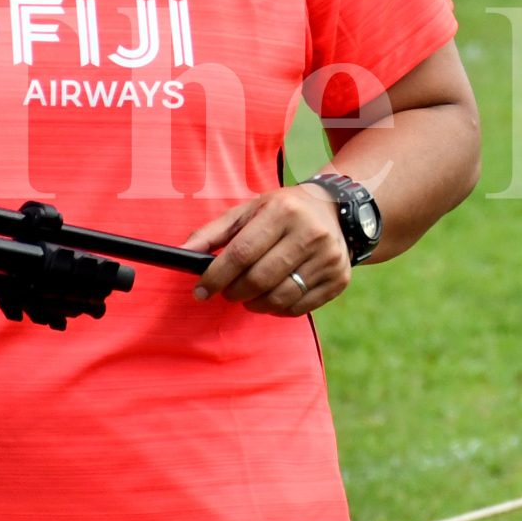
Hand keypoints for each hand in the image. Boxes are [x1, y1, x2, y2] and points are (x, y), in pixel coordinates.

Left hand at [183, 184, 350, 315]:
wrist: (337, 211)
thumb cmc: (284, 211)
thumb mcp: (249, 210)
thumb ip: (213, 232)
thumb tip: (182, 253)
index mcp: (283, 211)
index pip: (242, 252)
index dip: (216, 276)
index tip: (201, 291)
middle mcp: (310, 233)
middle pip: (259, 279)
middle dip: (234, 292)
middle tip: (227, 292)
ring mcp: (328, 258)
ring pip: (280, 297)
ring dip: (255, 304)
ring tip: (248, 296)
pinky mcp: (339, 279)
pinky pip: (299, 307)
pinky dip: (278, 309)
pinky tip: (271, 297)